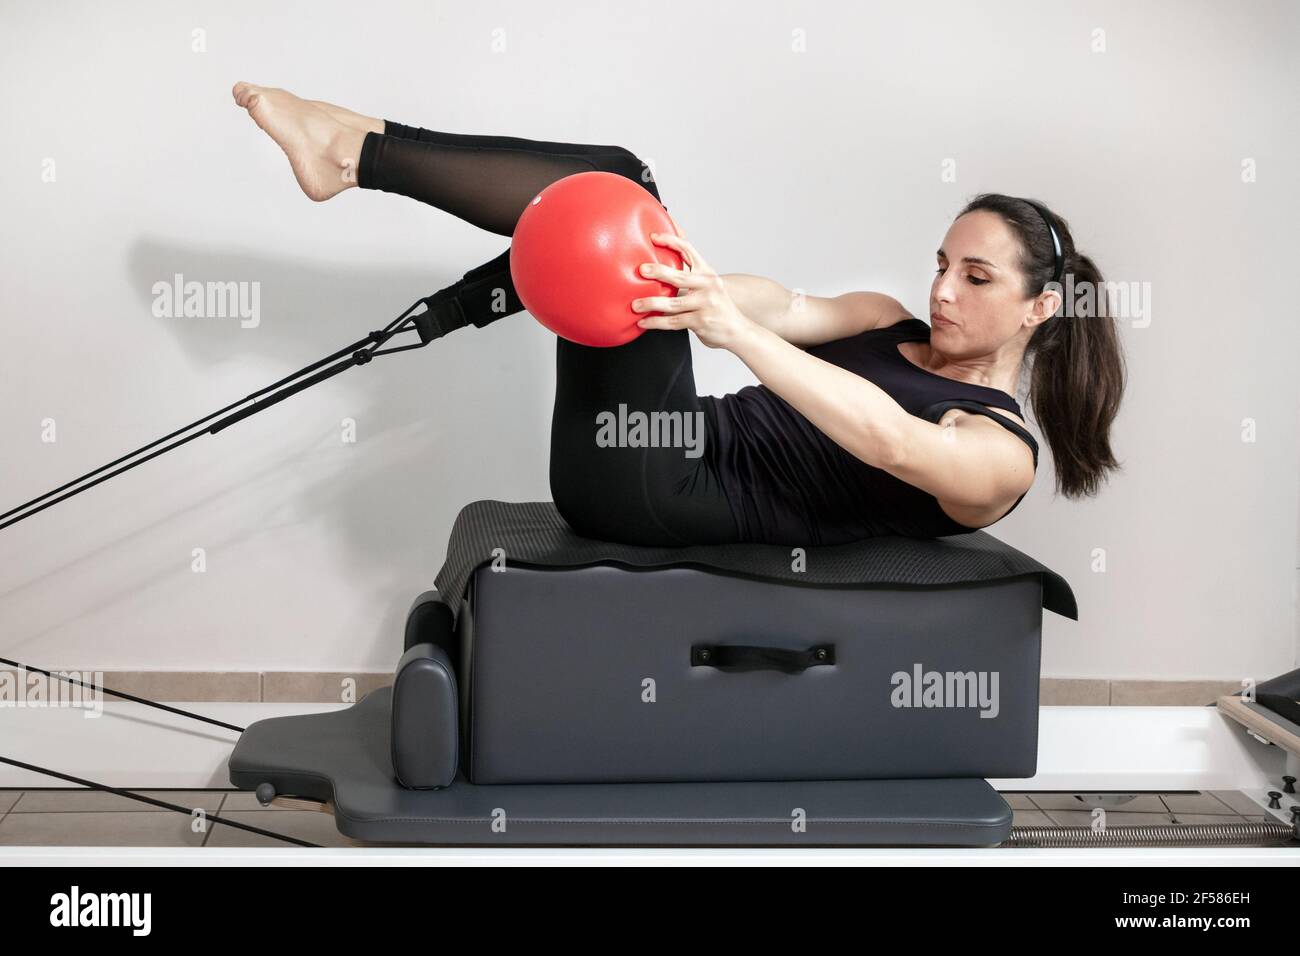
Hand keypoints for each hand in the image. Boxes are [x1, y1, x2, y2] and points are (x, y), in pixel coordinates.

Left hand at [631, 232, 753, 350]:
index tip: (653, 237)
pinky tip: (644, 322)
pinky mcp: (701, 321)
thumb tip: (660, 270)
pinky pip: (673, 321)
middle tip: (641, 270)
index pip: (688, 249)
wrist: (737, 330)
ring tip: (635, 305)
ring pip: (672, 303)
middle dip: (657, 272)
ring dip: (650, 304)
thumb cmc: (717, 307)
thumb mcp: (708, 286)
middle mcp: (708, 285)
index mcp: (707, 272)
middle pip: (678, 276)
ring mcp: (705, 304)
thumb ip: (689, 278)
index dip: (670, 240)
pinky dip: (656, 322)